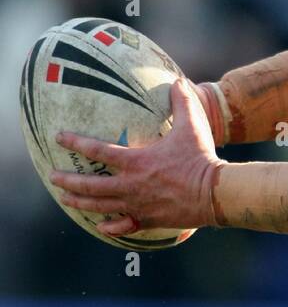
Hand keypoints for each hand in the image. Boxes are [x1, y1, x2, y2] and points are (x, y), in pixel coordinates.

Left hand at [49, 78, 222, 236]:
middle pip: (91, 185)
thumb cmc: (201, 157)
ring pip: (101, 206)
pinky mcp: (149, 219)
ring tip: (66, 199)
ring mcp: (138, 205)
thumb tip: (178, 80)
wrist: (215, 193)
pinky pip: (125, 225)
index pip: (98, 151)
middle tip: (53, 177)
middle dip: (69, 180)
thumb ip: (183, 102)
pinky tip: (101, 226)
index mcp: (137, 162)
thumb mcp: (193, 125)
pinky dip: (111, 226)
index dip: (76, 143)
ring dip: (81, 202)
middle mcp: (131, 185)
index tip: (59, 138)